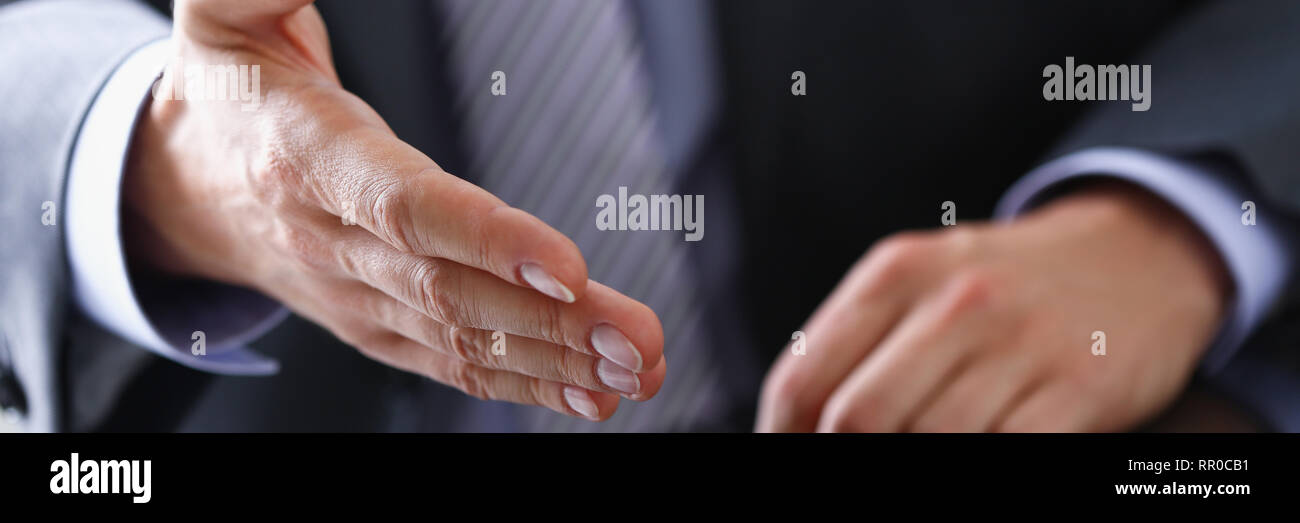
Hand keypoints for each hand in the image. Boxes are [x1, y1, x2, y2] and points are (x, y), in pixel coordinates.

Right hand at [122, 0, 664, 419]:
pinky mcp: (375, 328)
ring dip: (556, 361)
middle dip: (553, 321)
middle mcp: (331, 242)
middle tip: (635, 338)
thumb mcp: (225, 17)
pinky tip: (590, 394)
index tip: (564, 266)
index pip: (402, 207)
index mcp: (305, 158)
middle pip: (452, 290)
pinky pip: (452, 363)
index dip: (485, 239)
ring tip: (634, 370)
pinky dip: (524, 384)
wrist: (181, 189)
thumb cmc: (230, 96)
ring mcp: (354, 296)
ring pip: (463, 337)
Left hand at [756, 182, 1230, 431]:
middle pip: (856, 419)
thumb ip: (864, 343)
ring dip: (914, 466)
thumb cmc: (1009, 287)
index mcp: (896, 273)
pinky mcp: (1080, 387)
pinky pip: (1005, 453)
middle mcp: (953, 302)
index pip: (803, 378)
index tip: (788, 453)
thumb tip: (799, 425)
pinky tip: (977, 458)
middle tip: (849, 470)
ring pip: (928, 442)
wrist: (1139, 253)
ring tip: (916, 460)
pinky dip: (979, 469)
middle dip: (844, 458)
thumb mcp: (925, 283)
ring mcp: (1019, 344)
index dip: (782, 435)